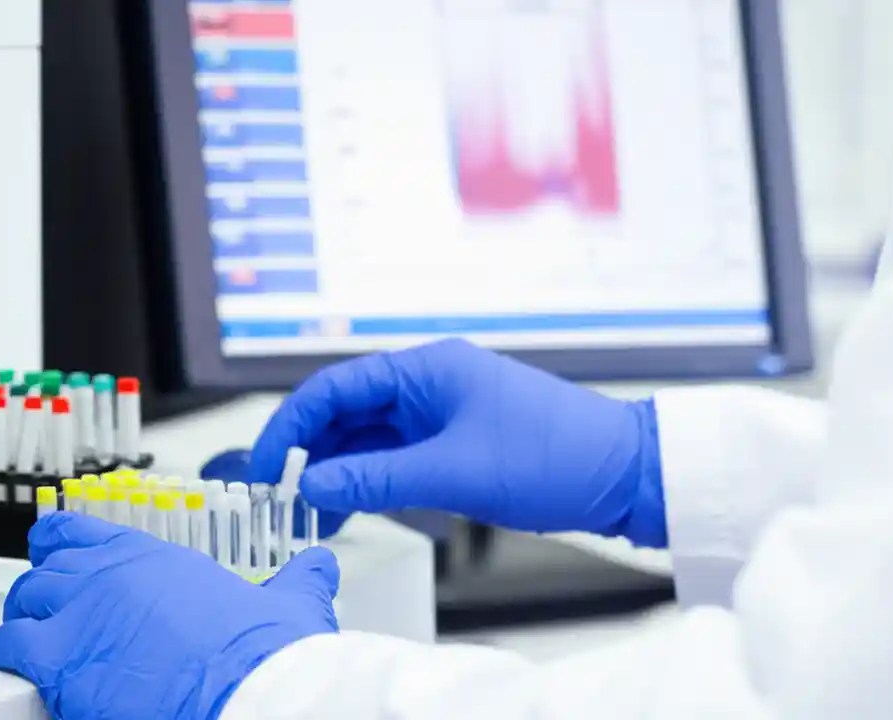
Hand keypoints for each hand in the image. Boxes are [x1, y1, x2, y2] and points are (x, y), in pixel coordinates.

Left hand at [0, 513, 339, 718]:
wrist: (245, 692)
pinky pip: (6, 645)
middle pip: (47, 566)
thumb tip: (318, 566)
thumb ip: (298, 579)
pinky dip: (4, 653)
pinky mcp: (60, 658)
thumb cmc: (262, 654)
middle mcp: (111, 575)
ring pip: (22, 599)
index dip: (61, 540)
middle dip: (42, 586)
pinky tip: (13, 666)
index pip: (85, 531)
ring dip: (20, 617)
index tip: (53, 548)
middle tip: (44, 605)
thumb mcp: (292, 601)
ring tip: (23, 636)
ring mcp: (81, 613)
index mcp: (156, 557)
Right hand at [250, 339, 665, 546]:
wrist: (626, 475)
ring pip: (369, 438)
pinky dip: (370, 480)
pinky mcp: (457, 443)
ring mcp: (444, 414)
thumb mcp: (455, 472)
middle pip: (347, 412)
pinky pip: (397, 456)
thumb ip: (376, 479)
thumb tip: (313, 485)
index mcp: (428, 370)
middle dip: (309, 452)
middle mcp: (431, 385)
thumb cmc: (556, 457)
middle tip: (280, 494)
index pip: (335, 387)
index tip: (267, 465)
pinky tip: (351, 507)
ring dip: (338, 471)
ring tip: (310, 512)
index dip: (291, 425)